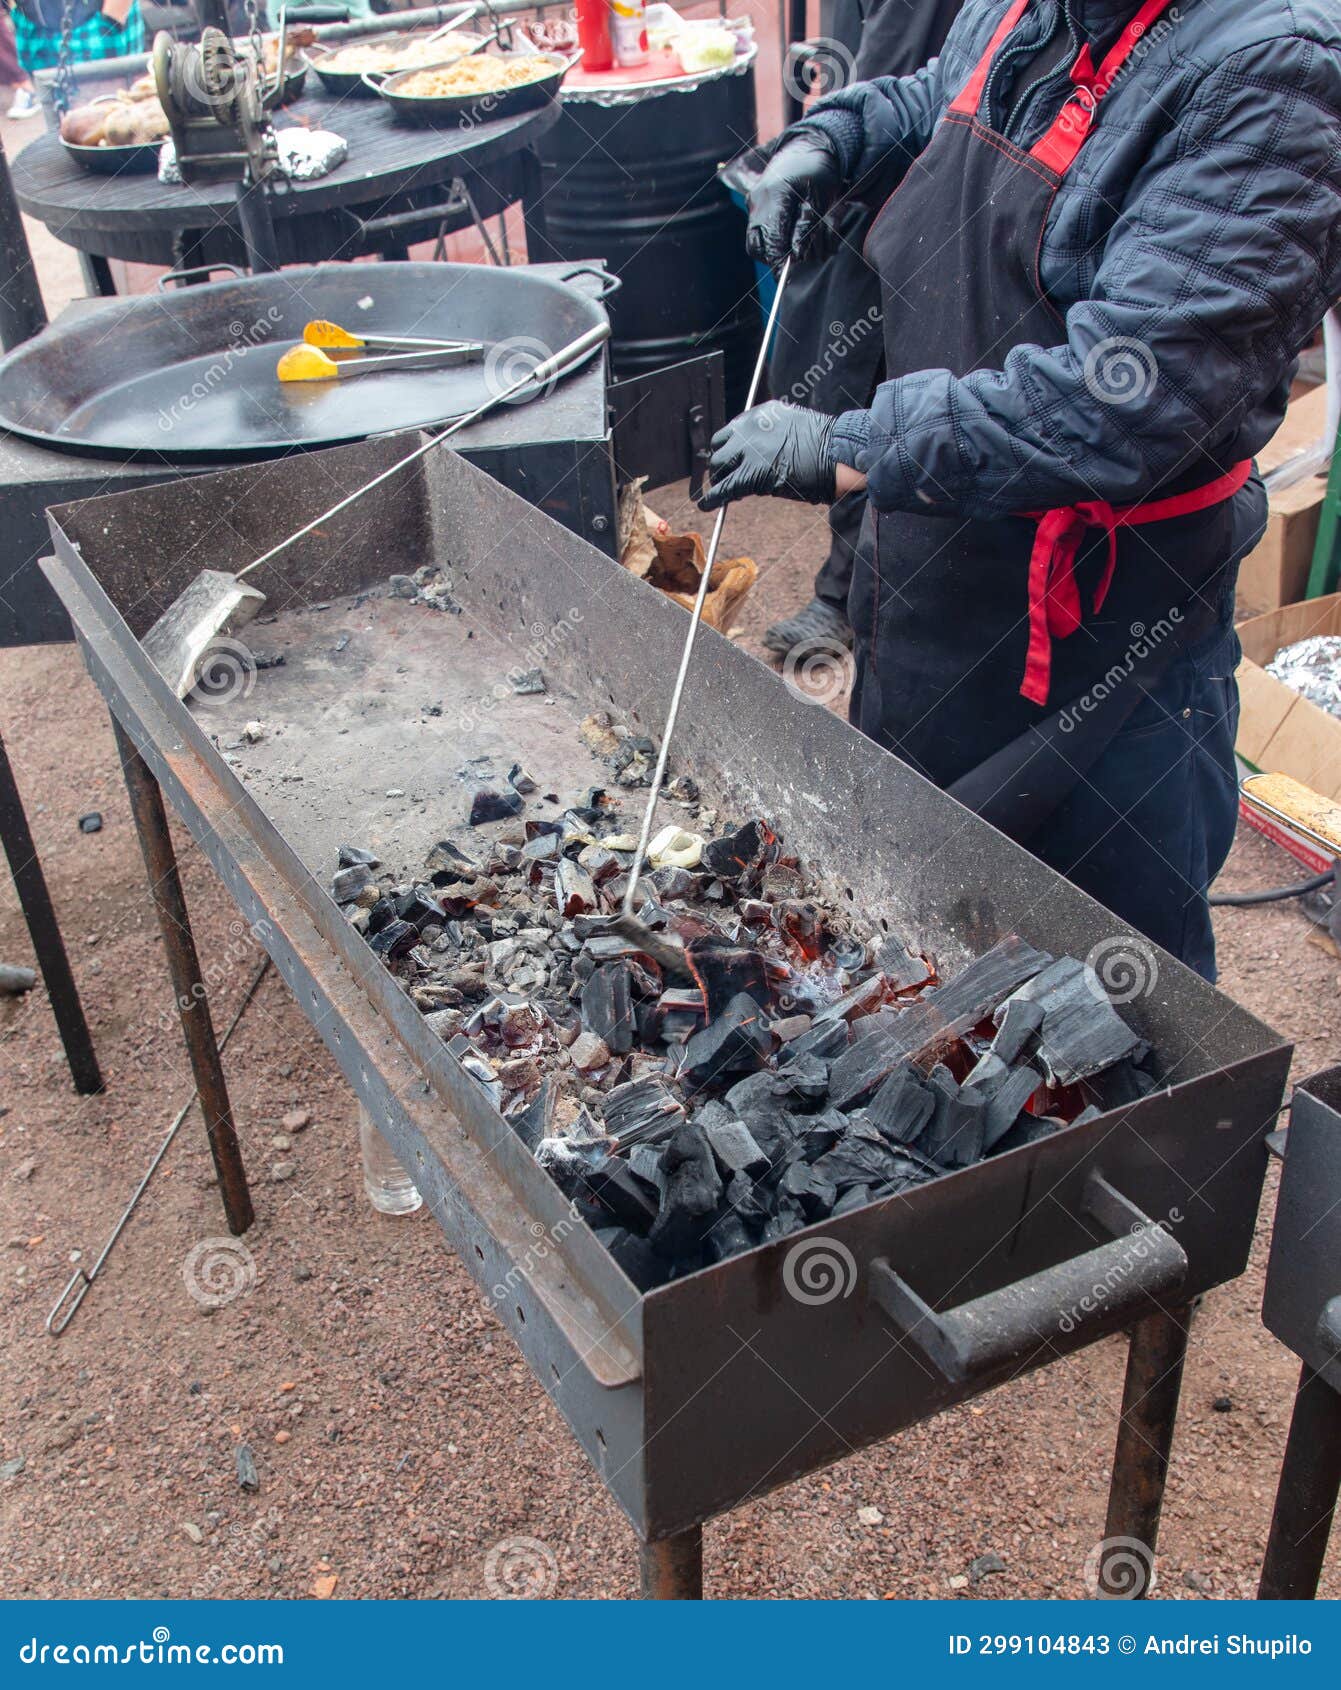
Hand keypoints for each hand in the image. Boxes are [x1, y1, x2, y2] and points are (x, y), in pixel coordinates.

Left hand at [697, 403, 838, 510]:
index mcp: (762, 414)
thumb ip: (775, 436)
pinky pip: (722, 488)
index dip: (731, 448)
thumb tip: (765, 454)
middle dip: (721, 463)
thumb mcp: (796, 428)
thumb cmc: (827, 447)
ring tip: (722, 493)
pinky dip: (712, 499)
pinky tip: (706, 506)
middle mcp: (750, 427)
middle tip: (726, 478)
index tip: (733, 459)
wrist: (837, 455)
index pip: (734, 429)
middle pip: (720, 445)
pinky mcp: (750, 474)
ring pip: (718, 466)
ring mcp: (748, 449)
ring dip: (719, 480)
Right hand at [746, 133, 843, 268]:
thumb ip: (806, 228)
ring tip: (795, 246)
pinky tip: (788, 236)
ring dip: (773, 252)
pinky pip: (757, 234)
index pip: (771, 238)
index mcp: (775, 194)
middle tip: (793, 262)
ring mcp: (753, 204)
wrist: (806, 150)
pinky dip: (772, 242)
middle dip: (773, 258)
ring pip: (754, 243)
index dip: (778, 260)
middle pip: (756, 245)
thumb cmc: (817, 174)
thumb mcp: (819, 200)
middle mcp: (758, 200)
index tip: (785, 277)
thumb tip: (795, 254)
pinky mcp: (754, 207)